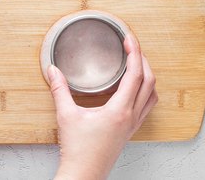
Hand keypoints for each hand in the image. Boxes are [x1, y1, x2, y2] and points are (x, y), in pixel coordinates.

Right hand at [48, 34, 157, 179]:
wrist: (84, 173)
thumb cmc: (78, 149)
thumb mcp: (66, 115)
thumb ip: (59, 90)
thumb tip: (53, 71)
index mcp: (119, 110)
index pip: (135, 74)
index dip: (135, 52)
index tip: (129, 38)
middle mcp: (131, 116)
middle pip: (149, 80)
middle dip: (143, 59)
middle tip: (132, 45)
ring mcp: (133, 124)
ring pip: (152, 94)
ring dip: (148, 75)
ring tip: (137, 63)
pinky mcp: (130, 130)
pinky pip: (147, 106)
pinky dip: (146, 91)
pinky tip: (135, 88)